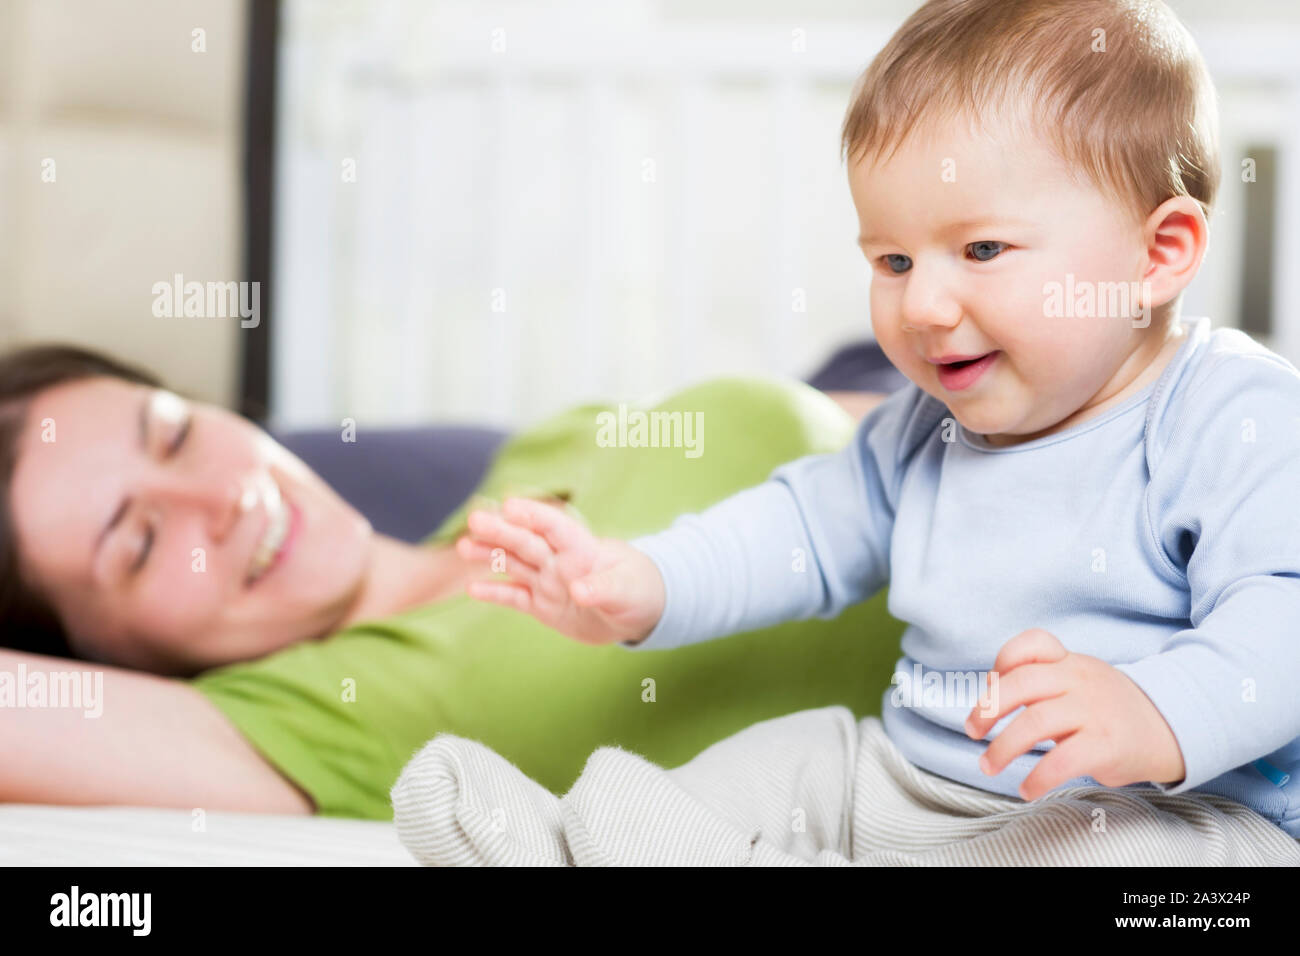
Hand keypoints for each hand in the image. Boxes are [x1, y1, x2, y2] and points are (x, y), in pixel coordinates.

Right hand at [455, 496, 665, 645]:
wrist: (637, 612)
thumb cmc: (639, 591)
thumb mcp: (627, 591)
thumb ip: (604, 588)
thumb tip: (580, 589)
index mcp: (582, 548)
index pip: (555, 526)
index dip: (534, 514)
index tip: (510, 506)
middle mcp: (559, 560)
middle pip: (527, 541)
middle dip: (501, 530)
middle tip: (474, 519)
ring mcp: (548, 581)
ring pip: (514, 564)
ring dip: (490, 555)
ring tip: (464, 547)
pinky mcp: (542, 604)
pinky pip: (514, 597)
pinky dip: (495, 593)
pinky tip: (472, 590)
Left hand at [963, 628, 1186, 800]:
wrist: (1170, 729)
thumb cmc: (1108, 709)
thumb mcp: (1077, 683)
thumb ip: (1040, 684)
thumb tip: (988, 696)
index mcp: (1070, 663)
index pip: (1034, 643)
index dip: (1004, 659)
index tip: (991, 683)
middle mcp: (1080, 681)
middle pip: (1022, 682)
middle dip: (987, 708)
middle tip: (972, 731)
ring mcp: (1094, 711)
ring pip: (1036, 722)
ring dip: (1003, 748)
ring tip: (988, 766)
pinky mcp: (1106, 745)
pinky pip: (1063, 760)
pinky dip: (1038, 777)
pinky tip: (1026, 789)